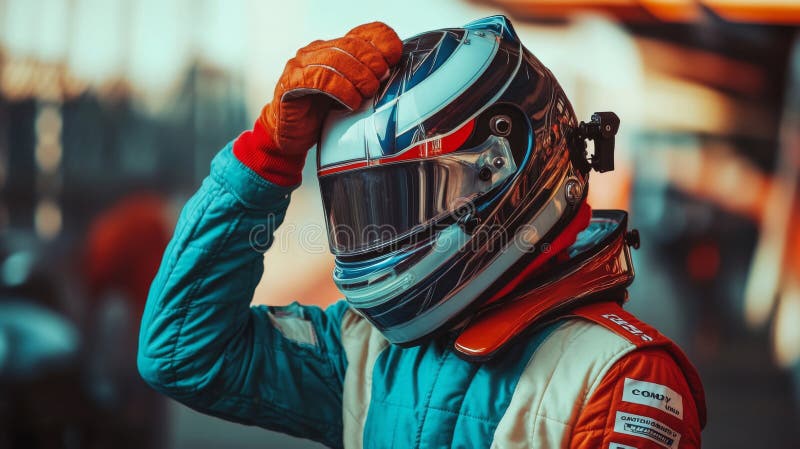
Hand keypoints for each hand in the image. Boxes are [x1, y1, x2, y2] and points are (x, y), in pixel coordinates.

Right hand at [261, 22, 402, 153]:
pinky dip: (340, 90)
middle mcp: (317, 51)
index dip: (381, 41)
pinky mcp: (291, 82)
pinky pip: (319, 78)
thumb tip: (391, 74)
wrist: (289, 136)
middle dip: (372, 61)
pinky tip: (350, 103)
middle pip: (351, 44)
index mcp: (334, 49)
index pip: (362, 33)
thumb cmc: (322, 116)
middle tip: (381, 79)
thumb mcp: (352, 95)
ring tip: (366, 92)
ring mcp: (301, 64)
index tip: (394, 57)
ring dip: (358, 76)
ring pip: (336, 59)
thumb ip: (367, 81)